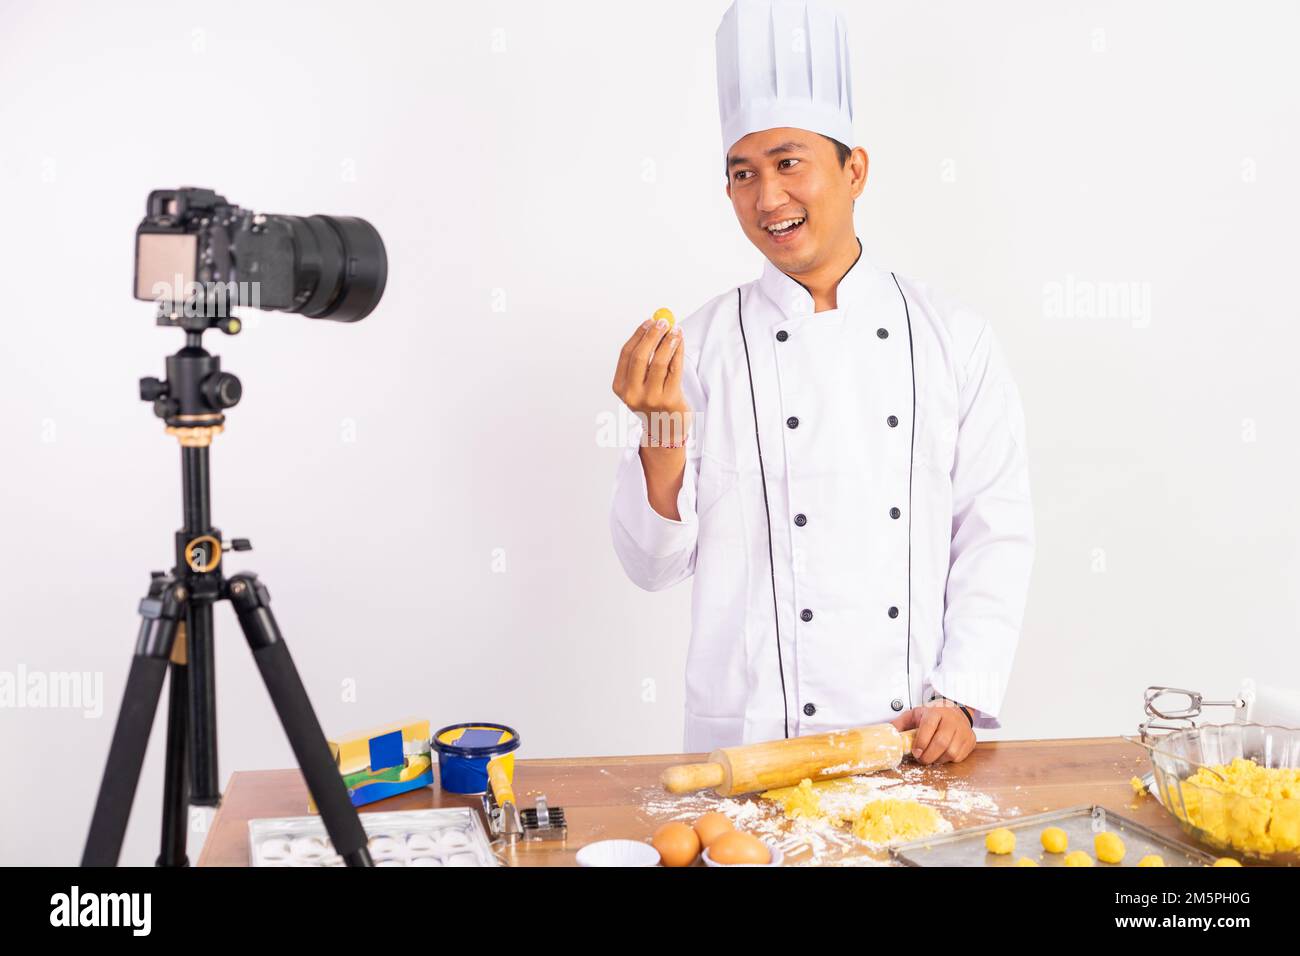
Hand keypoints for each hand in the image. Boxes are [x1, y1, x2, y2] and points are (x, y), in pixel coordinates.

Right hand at [611, 317, 689, 446]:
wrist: (665, 430)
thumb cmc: (653, 401)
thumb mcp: (640, 384)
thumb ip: (643, 359)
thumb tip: (654, 326)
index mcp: (620, 387)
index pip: (626, 354)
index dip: (638, 335)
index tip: (649, 321)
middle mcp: (632, 394)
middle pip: (640, 357)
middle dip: (652, 335)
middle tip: (663, 321)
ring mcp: (650, 399)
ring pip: (658, 362)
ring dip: (668, 342)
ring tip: (676, 330)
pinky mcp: (669, 400)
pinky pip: (674, 370)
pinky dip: (678, 352)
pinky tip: (680, 342)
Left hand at [890, 698, 975, 764]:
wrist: (956, 711)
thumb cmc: (934, 715)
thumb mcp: (916, 714)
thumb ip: (901, 723)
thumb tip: (888, 733)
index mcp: (936, 712)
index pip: (929, 727)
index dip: (921, 742)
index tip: (915, 752)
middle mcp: (952, 720)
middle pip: (941, 742)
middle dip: (928, 755)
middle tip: (921, 759)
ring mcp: (963, 730)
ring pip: (951, 752)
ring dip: (938, 759)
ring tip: (931, 757)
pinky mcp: (970, 740)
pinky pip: (959, 757)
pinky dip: (948, 760)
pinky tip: (941, 755)